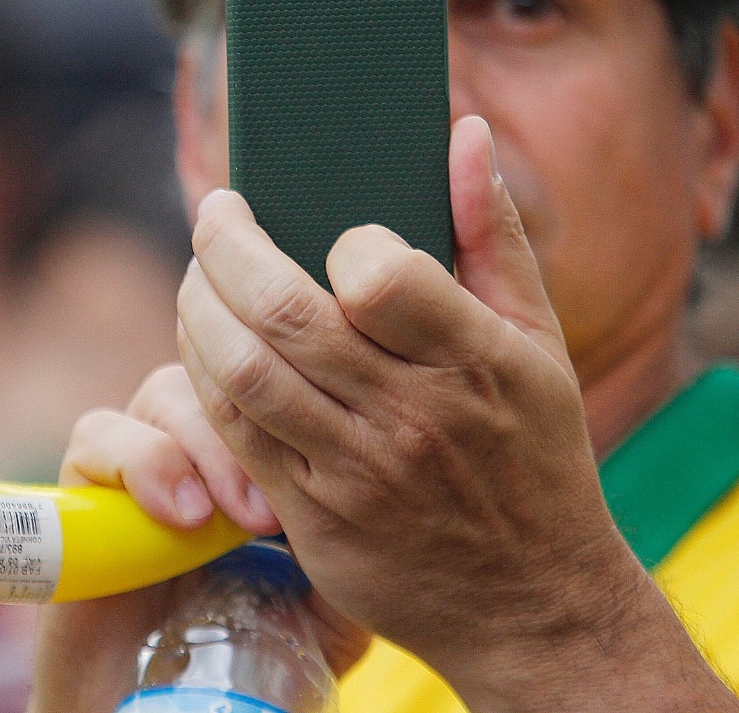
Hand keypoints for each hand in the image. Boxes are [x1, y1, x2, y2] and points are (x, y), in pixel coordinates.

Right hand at [27, 368, 369, 712]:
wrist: (163, 708)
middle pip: (224, 374)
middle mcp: (199, 445)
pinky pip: (97, 436)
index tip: (328, 469)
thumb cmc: (254, 659)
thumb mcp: (328, 608)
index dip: (302, 403)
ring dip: (198, 447)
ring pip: (165, 392)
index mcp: (259, 459)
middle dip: (250, 430)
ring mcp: (139, 464)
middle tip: (267, 515)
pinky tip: (177, 517)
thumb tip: (391, 503)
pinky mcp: (82, 494)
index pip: (279, 385)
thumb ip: (355, 550)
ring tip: (217, 521)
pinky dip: (139, 461)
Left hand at [177, 115, 737, 710]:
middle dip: (227, 248)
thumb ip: (491, 232)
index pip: (381, 278)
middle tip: (216, 213)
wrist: (535, 605)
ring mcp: (357, 473)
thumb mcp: (538, 342)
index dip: (341, 241)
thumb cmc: (535, 454)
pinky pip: (234, 433)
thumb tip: (460, 132)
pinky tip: (206, 344)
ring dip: (200, 309)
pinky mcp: (314, 518)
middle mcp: (414, 418)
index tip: (329, 230)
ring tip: (200, 274)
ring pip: (243, 373)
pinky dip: (206, 377)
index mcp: (477, 364)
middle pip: (284, 315)